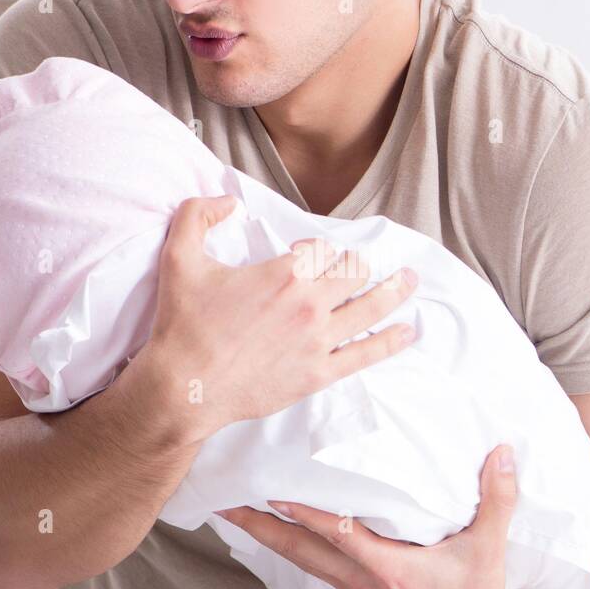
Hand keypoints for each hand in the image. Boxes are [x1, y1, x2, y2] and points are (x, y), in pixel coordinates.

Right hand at [138, 194, 418, 442]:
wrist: (184, 387)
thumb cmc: (182, 325)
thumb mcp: (179, 258)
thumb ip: (197, 215)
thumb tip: (226, 201)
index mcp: (284, 274)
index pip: (323, 250)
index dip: (320, 249)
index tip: (312, 254)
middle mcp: (309, 305)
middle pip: (354, 275)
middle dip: (362, 266)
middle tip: (370, 265)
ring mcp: (318, 342)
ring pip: (370, 309)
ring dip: (395, 292)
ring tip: (410, 281)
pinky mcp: (318, 374)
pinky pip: (366, 355)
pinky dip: (391, 341)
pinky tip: (407, 331)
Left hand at [216, 443, 531, 588]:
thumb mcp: (490, 548)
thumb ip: (497, 497)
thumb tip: (504, 450)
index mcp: (390, 570)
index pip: (339, 535)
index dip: (306, 515)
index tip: (272, 495)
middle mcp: (364, 582)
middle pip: (300, 551)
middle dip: (260, 527)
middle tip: (223, 504)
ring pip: (302, 560)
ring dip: (267, 537)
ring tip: (236, 513)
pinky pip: (315, 566)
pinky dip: (291, 547)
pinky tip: (277, 533)